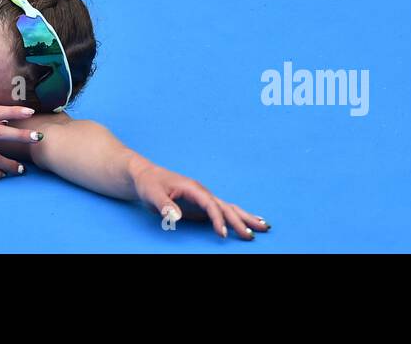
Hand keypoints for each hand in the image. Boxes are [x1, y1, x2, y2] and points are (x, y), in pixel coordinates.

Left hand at [132, 162, 269, 238]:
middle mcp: (202, 192)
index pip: (211, 205)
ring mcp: (204, 199)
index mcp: (193, 188)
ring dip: (245, 218)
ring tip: (264, 227)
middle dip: (240, 220)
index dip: (218, 220)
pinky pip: (223, 212)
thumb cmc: (149, 184)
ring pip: (229, 208)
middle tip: (254, 234)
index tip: (223, 234)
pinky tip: (248, 224)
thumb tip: (176, 217)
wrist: (146, 176)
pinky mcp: (202, 207)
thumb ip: (164, 205)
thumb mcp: (152, 194)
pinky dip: (237, 218)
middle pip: (226, 206)